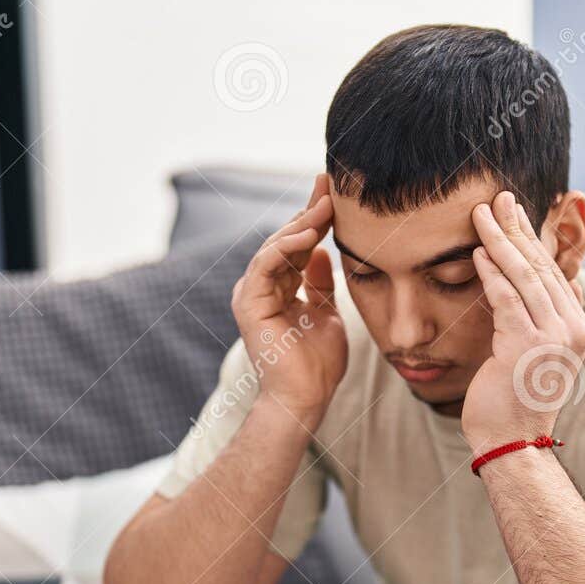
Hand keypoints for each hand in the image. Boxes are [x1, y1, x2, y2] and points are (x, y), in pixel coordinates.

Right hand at [231, 173, 348, 425]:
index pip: (298, 245)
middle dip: (308, 211)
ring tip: (325, 204)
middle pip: (286, 240)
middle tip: (330, 185)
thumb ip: (321, 284)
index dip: (315, 218)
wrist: (306, 399)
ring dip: (300, 223)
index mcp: (279, 289)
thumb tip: (323, 252)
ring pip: (275, 247)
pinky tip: (309, 232)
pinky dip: (286, 246)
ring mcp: (252, 294)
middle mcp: (262, 288)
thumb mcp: (327, 314)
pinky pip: (265, 264)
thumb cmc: (318, 365)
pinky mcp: (249, 303)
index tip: (335, 193)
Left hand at [462, 191, 584, 452]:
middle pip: (540, 267)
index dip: (531, 239)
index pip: (552, 273)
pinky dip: (491, 272)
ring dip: (500, 241)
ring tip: (481, 214)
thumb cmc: (515, 401)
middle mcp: (572, 329)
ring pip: (524, 276)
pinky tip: (477, 251)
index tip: (513, 213)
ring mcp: (552, 337)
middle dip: (517, 229)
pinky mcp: (526, 346)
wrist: (512, 443)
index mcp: (578, 328)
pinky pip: (506, 298)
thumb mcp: (538, 355)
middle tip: (498, 198)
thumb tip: (563, 287)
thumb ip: (547, 320)